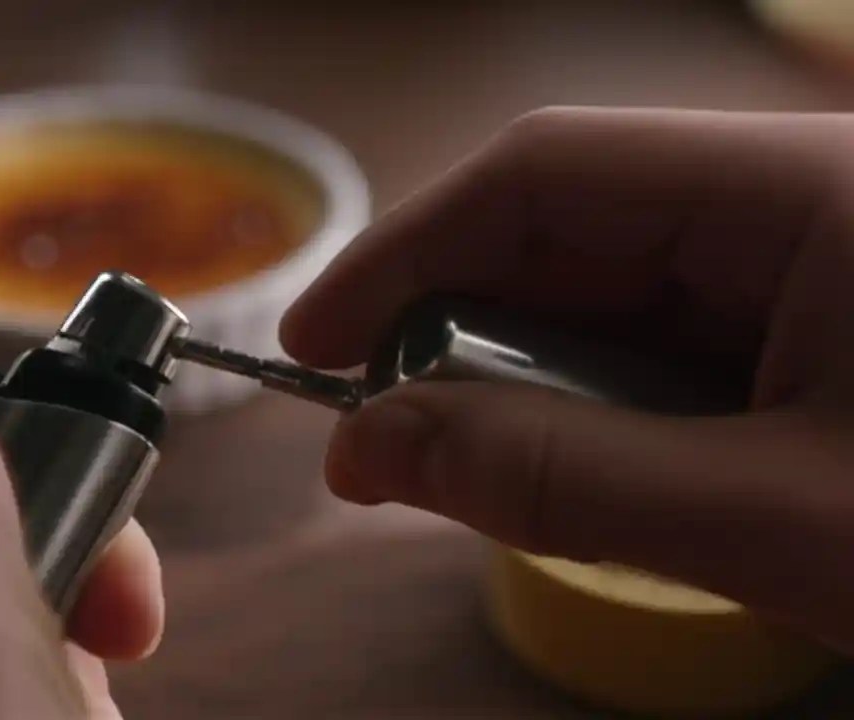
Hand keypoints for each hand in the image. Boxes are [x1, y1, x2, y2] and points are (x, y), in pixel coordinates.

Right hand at [281, 107, 853, 652]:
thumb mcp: (772, 519)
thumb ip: (556, 478)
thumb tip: (361, 449)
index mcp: (802, 190)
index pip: (544, 174)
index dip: (406, 250)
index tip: (312, 343)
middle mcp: (796, 202)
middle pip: (570, 238)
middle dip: (465, 341)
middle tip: (386, 439)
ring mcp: (812, 265)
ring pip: (611, 303)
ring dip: (535, 393)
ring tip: (489, 475)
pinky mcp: (817, 330)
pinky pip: (663, 351)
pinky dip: (602, 418)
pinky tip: (593, 478)